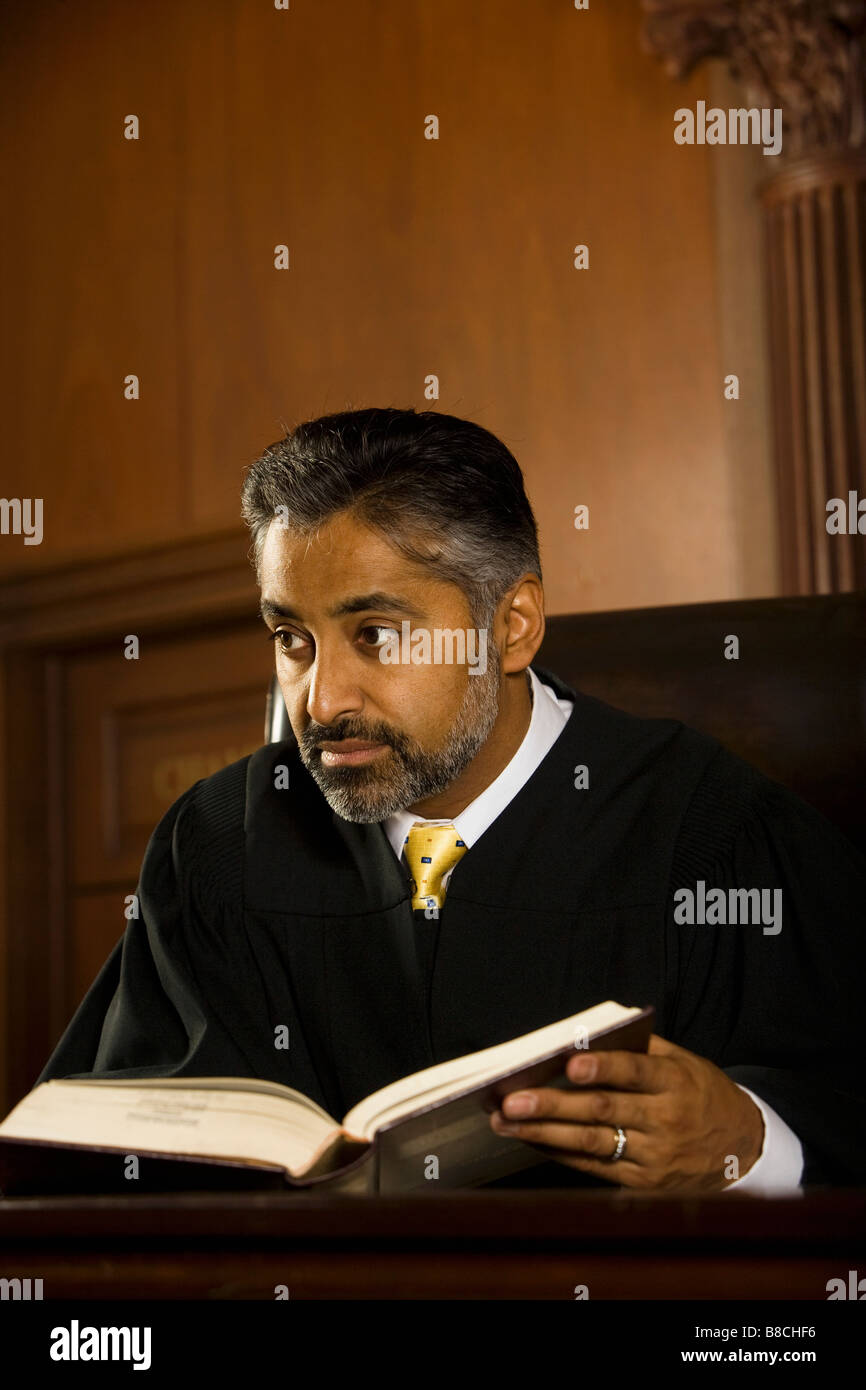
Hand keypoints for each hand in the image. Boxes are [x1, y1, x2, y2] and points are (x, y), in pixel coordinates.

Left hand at [488, 1033, 764, 1192]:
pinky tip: (532, 1141)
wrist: (742, 1150)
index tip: (568, 1065)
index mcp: (675, 1082)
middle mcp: (665, 1120)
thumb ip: (641, 1049)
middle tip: (511, 1101)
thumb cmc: (701, 1094)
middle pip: (601, 1111)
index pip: (635, 1072)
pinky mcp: (644, 1184)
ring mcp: (654, 1156)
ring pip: (591, 1143)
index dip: (602, 1068)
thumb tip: (585, 1039)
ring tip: (506, 1122)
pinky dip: (560, 1154)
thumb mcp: (685, 1063)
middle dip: (551, 1106)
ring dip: (543, 1133)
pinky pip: (595, 1167)